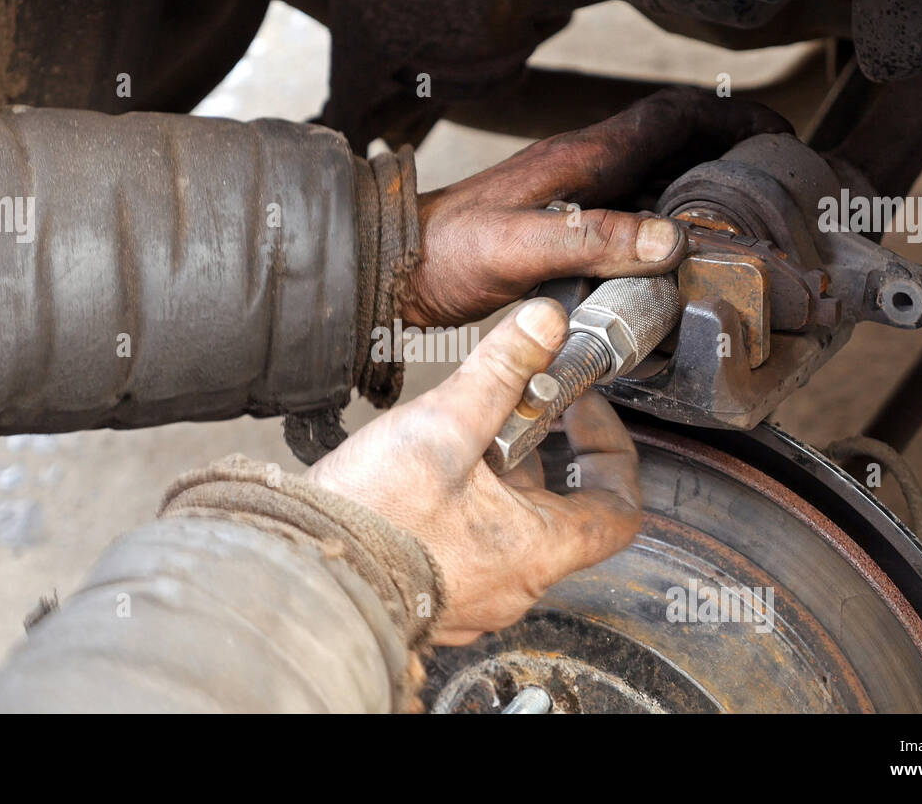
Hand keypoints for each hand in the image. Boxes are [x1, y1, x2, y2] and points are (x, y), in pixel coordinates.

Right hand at [306, 298, 643, 645]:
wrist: (302, 572)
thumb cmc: (373, 519)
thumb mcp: (444, 426)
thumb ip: (501, 372)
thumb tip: (544, 325)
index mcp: (536, 552)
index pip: (619, 511)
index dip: (612, 451)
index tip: (584, 410)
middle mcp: (513, 586)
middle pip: (557, 508)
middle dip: (538, 448)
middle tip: (511, 405)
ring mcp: (474, 598)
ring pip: (508, 526)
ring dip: (496, 476)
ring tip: (455, 432)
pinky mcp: (435, 598)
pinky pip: (469, 547)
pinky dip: (463, 506)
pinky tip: (423, 474)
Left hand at [404, 86, 791, 326]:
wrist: (392, 271)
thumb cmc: (442, 251)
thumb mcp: (517, 245)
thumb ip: (591, 238)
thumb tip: (670, 240)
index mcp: (581, 160)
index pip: (672, 118)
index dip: (730, 121)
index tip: (776, 140)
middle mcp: (584, 173)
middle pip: (676, 151)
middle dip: (730, 164)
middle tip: (775, 199)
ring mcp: (574, 202)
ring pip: (656, 189)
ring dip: (700, 204)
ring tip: (744, 238)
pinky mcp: (563, 234)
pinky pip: (630, 226)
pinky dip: (664, 240)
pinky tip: (677, 272)